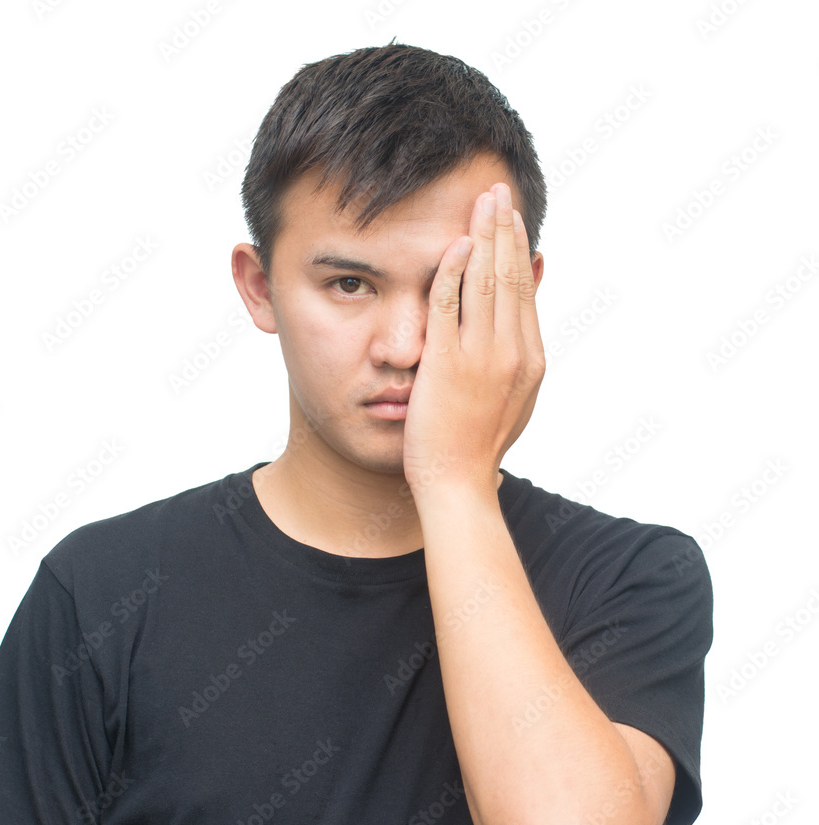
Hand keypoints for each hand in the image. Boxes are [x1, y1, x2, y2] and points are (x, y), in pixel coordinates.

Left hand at [402, 182, 543, 500]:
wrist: (458, 483)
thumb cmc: (476, 444)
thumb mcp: (513, 397)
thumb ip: (519, 354)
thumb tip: (522, 328)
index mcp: (530, 358)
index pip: (524, 290)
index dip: (517, 249)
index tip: (512, 217)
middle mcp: (513, 352)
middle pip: (510, 276)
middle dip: (504, 228)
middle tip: (498, 189)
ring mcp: (481, 357)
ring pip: (486, 282)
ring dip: (484, 235)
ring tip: (482, 200)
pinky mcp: (447, 364)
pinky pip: (449, 306)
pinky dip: (454, 270)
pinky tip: (454, 243)